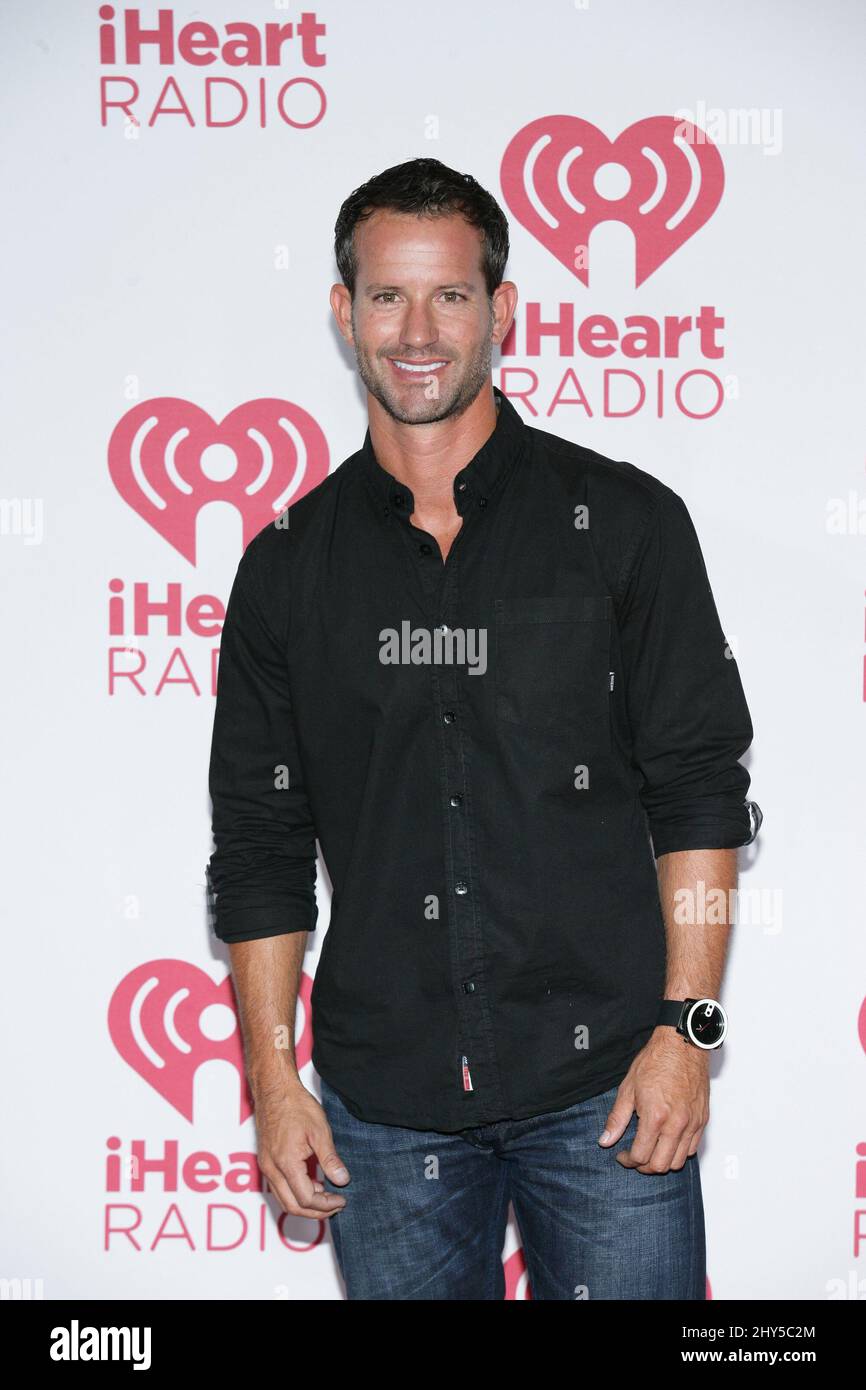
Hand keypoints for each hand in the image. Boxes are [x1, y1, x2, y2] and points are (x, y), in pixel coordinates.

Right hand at [254, 1077, 350, 1218]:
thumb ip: (330, 1159)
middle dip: (316, 1212)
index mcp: (286, 1164)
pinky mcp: (265, 1160)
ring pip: (283, 1199)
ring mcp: (266, 1166)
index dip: (326, 1205)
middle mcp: (272, 1169)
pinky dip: (295, 1193)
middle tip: (336, 1205)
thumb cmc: (296, 1106)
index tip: (342, 1199)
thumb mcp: (320, 1131)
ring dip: (305, 1204)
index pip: (306, 1199)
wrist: (274, 1089)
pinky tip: (312, 1183)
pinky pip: (279, 1188)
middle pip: (292, 1206)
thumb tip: (342, 1181)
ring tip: (326, 1197)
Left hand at [597, 1030, 709, 1173]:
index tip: (621, 1155)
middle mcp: (676, 1124)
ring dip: (662, 1162)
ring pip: (678, 1161)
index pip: (641, 1156)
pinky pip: (692, 1148)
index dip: (627, 1160)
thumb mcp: (628, 1088)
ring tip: (651, 1150)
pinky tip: (667, 1141)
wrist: (682, 1046)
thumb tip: (605, 1140)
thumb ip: (617, 1118)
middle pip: (660, 1166)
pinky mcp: (702, 1120)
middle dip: (643, 1166)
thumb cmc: (655, 1062)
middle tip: (634, 1157)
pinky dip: (679, 1152)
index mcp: (655, 1117)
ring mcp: (692, 1124)